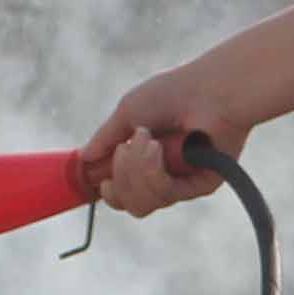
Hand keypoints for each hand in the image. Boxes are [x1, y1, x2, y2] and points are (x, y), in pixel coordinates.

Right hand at [77, 68, 247, 215]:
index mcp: (145, 158)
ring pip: (141, 204)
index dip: (108, 190)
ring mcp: (182, 182)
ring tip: (149, 140)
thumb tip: (84, 158)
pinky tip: (158, 148)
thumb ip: (106, 138)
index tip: (100, 177)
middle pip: (127, 203)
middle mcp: (163, 174)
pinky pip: (164, 196)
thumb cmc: (172, 92)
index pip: (120, 192)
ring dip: (136, 171)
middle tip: (126, 147)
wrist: (209, 90)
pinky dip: (153, 172)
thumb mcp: (129, 112)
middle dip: (119, 176)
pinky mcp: (199, 186)